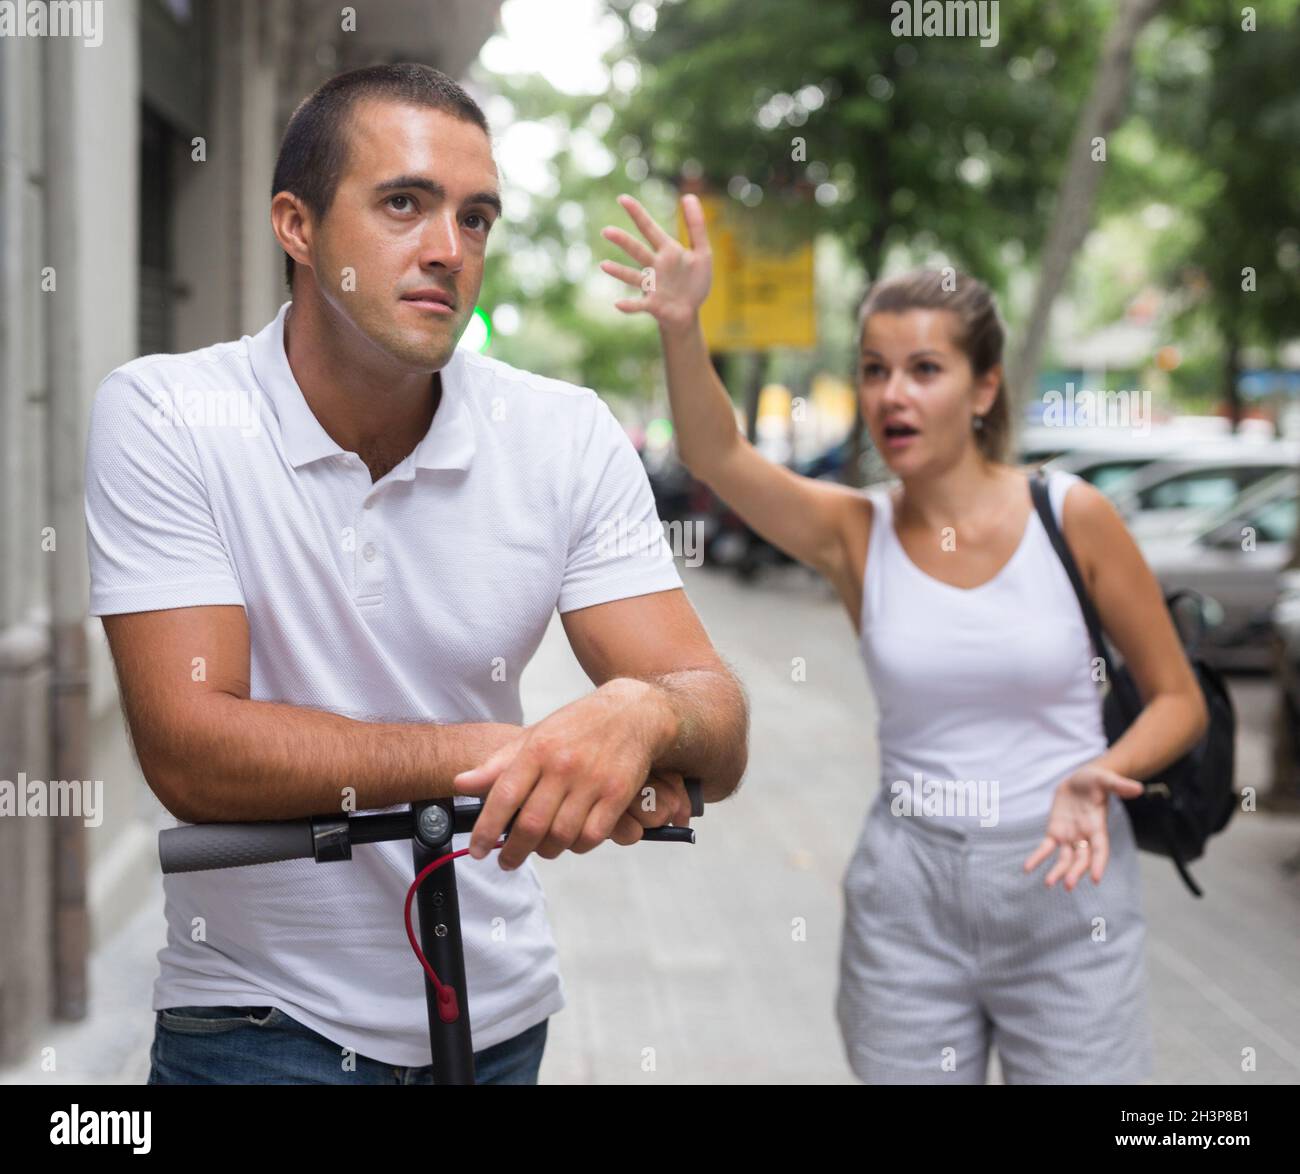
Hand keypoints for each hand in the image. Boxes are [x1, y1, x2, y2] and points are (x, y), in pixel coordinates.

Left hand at [452, 679, 675, 868]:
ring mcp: (593, 781)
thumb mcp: (534, 736)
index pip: (504, 796)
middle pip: (532, 824)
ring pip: (562, 835)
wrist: (634, 713)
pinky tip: (571, 840)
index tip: (476, 850)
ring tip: (541, 848)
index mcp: (538, 749)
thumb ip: (498, 764)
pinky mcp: (618, 794)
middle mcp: (564, 765)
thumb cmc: (578, 727)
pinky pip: (592, 835)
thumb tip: (461, 783)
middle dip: (514, 851)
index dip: (487, 829)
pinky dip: (578, 846)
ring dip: (547, 850)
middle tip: (507, 861)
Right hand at [599, 193, 712, 330]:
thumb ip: (696, 226)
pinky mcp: (653, 305)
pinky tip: (617, 304)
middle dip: (622, 241)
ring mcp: (652, 286)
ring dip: (619, 272)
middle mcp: (655, 266)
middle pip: (637, 251)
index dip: (637, 214)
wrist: (689, 312)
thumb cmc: (694, 281)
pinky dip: (629, 305)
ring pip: (633, 277)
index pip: (650, 229)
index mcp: (667, 251)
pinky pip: (639, 305)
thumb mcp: (702, 252)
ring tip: (603, 265)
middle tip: (606, 231)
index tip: (622, 199)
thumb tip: (688, 195)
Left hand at [1024, 762, 1143, 888]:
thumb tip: (1138, 788)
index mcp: (1098, 827)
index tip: (1096, 879)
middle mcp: (1085, 836)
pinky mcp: (1055, 832)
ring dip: (1058, 871)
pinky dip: (1037, 857)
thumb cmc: (1096, 781)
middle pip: (1082, 858)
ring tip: (1049, 883)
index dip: (1099, 863)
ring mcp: (1069, 836)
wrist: (1080, 780)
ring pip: (1065, 858)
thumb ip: (1120, 785)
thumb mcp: (1106, 779)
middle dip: (1076, 872)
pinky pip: (1046, 848)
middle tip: (1068, 885)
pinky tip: (1027, 869)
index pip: (1100, 849)